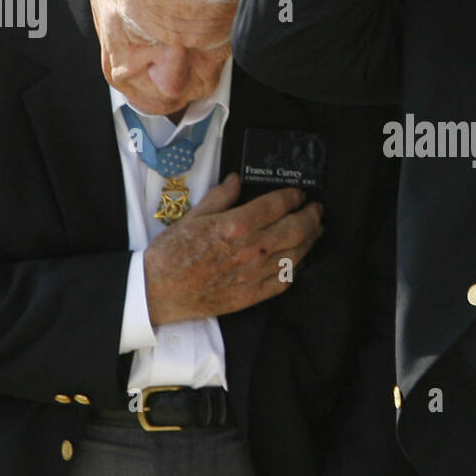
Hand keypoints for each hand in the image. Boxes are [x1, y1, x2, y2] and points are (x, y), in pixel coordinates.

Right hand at [143, 171, 323, 324]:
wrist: (158, 290)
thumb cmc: (172, 253)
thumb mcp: (194, 216)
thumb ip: (220, 196)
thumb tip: (236, 180)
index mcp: (236, 225)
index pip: (277, 205)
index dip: (294, 197)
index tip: (298, 195)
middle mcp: (250, 249)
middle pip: (295, 229)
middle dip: (311, 216)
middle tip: (317, 210)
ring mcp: (254, 273)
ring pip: (296, 254)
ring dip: (310, 240)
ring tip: (316, 231)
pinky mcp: (251, 294)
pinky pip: (284, 281)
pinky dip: (297, 268)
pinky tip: (300, 260)